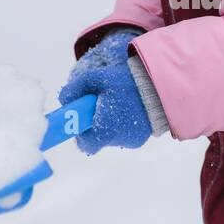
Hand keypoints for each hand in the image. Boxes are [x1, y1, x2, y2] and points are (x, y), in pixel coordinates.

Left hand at [59, 27, 149, 154]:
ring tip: (119, 103)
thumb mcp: (97, 78)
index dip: (80, 132)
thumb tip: (64, 99)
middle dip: (96, 123)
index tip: (83, 117)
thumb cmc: (126, 82)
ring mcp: (132, 140)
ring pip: (113, 135)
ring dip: (111, 123)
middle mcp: (118, 140)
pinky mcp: (143, 137)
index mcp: (105, 130)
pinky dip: (124, 123)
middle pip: (99, 138)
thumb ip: (76, 88)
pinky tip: (130, 108)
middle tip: (101, 105)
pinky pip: (126, 133)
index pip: (85, 144)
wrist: (160, 86)